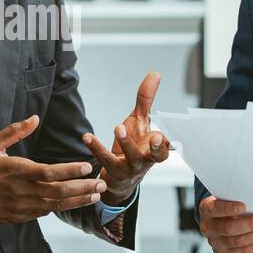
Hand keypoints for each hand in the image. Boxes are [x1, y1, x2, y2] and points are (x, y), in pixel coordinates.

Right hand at [0, 115, 105, 230]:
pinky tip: (73, 201)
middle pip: (58, 191)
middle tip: (101, 183)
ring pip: (55, 205)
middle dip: (83, 188)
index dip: (70, 170)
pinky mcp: (18, 217)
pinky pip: (44, 213)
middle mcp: (20, 191)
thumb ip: (14, 131)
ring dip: (77, 200)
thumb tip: (34, 119)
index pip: (49, 172)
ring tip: (95, 195)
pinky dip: (61, 207)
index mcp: (15, 170)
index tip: (87, 166)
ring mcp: (20, 207)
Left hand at [82, 71, 170, 204]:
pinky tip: (87, 137)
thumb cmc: (134, 146)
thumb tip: (155, 73)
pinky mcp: (113, 172)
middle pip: (155, 156)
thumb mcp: (140, 122)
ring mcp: (130, 168)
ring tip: (118, 128)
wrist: (120, 179)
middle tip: (157, 137)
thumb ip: (146, 100)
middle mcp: (146, 160)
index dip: (165, 143)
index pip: (165, 146)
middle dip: (157, 147)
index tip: (163, 136)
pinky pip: (104, 159)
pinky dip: (96, 149)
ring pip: (130, 158)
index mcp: (156, 150)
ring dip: (126, 143)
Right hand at [197, 196, 252, 252]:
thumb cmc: (227, 206)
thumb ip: (237, 199)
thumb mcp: (227, 198)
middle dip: (251, 224)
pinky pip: (243, 252)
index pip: (216, 209)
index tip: (244, 206)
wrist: (219, 221)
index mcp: (207, 209)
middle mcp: (208, 227)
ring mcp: (215, 242)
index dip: (229, 208)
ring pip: (238, 241)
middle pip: (229, 228)